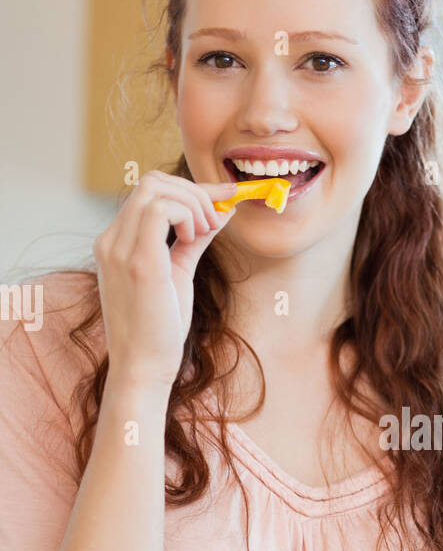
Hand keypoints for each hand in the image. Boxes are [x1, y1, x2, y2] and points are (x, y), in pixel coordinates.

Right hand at [93, 169, 236, 390]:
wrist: (143, 368)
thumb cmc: (159, 329)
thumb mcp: (178, 273)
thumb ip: (195, 241)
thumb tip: (222, 211)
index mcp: (116, 243)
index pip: (149, 192)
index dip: (190, 189)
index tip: (224, 196)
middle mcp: (111, 240)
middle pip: (151, 182)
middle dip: (193, 191)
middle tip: (216, 219)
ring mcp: (120, 248)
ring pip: (156, 188)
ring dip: (193, 202)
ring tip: (207, 231)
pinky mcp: (138, 261)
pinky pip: (161, 209)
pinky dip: (187, 214)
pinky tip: (197, 236)